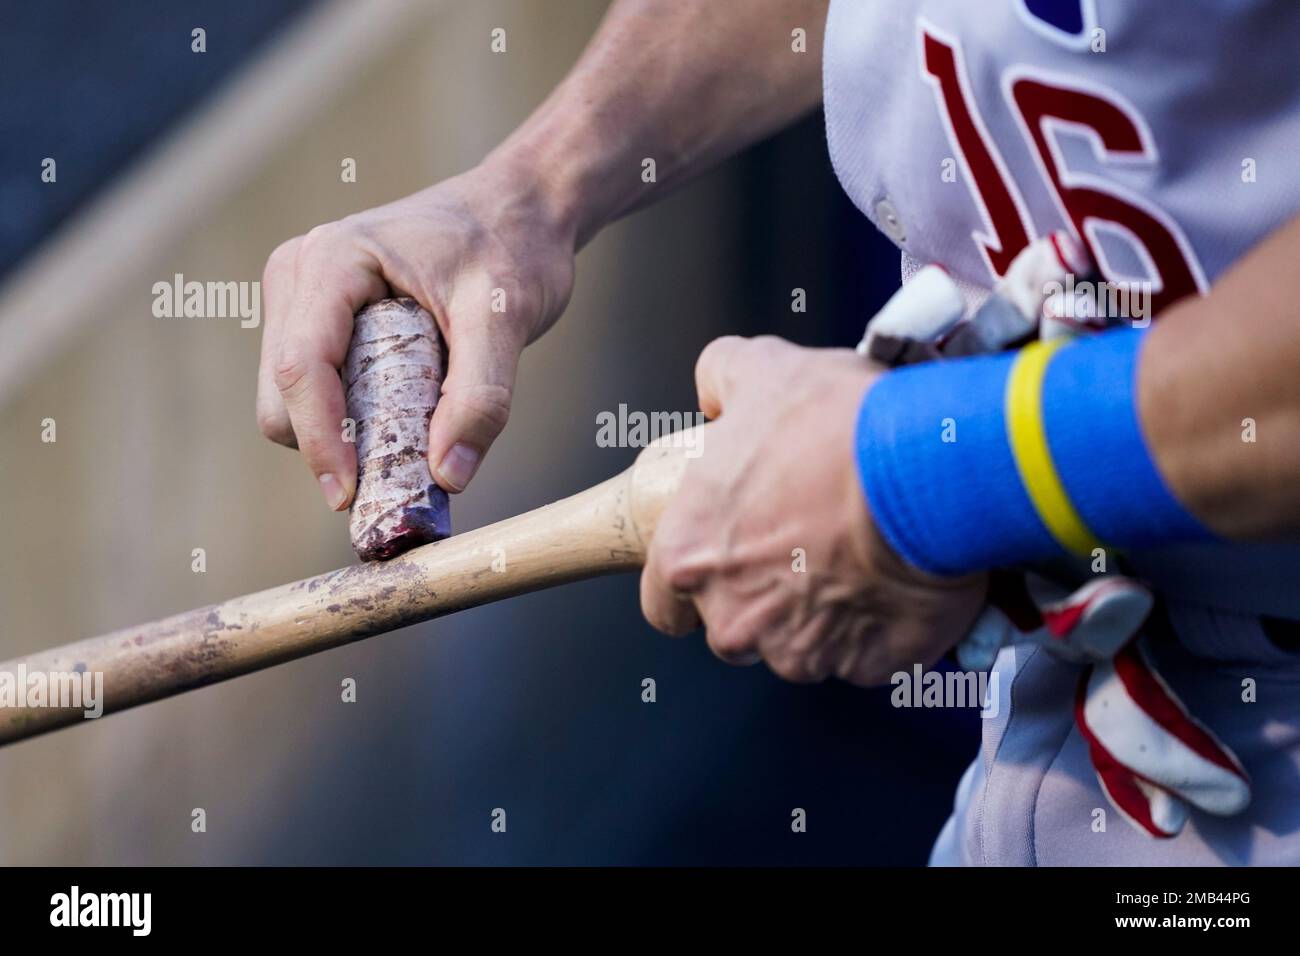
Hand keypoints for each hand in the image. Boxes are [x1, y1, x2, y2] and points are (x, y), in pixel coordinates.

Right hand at [257, 160, 576, 508]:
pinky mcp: (316, 319)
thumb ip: (481, 396)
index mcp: (332, 261)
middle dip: (333, 444)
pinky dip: (349, 418)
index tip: (351, 496)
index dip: (321, 441)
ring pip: (290, 399)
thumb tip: (448, 477)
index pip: (302, 367)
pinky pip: (313, 390)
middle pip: (283, 394)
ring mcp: (301, 296)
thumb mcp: (506, 319)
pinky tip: (405, 407)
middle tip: (405, 468)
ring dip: (343, 432)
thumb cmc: (512, 248)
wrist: (517, 210)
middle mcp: (299, 272)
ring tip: (418, 423)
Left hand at [640, 336, 986, 685]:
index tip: (721, 563)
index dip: (690, 583)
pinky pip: (865, 656)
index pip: (663, 599)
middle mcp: (732, 617)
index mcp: (688, 554)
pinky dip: (877, 629)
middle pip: (732, 628)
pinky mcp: (865, 668)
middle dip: (761, 599)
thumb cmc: (838, 427)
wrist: (927, 470)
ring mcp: (799, 651)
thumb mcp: (763, 371)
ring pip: (800, 647)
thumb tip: (715, 394)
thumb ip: (721, 380)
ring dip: (822, 615)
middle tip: (805, 547)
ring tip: (859, 557)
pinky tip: (896, 581)